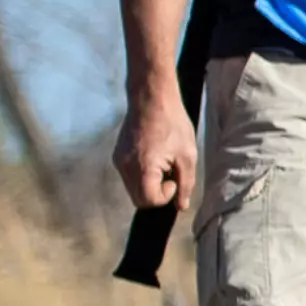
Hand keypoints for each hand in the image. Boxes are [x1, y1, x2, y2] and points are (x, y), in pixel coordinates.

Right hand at [114, 91, 198, 211]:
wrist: (151, 98)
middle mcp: (125, 166)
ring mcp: (118, 160)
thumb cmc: (173, 123)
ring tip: (164, 163)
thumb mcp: (187, 155)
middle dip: (156, 194)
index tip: (174, 179)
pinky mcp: (117, 155)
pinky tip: (154, 157)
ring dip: (149, 185)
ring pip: (133, 189)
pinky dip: (142, 176)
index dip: (165, 196)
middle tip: (170, 174)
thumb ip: (185, 183)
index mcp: (142, 167)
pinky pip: (129, 176)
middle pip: (138, 199)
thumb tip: (181, 206)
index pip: (148, 201)